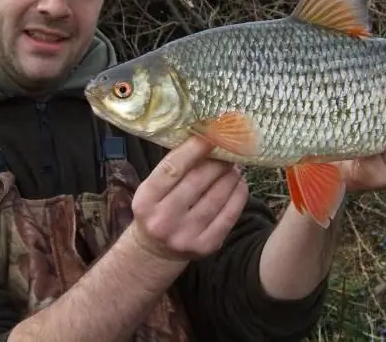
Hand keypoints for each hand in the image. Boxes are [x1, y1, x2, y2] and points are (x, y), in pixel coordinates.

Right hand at [128, 136, 248, 261]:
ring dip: (230, 176)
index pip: (172, 168)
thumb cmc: (157, 209)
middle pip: (198, 180)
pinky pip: (229, 215)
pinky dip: (238, 195)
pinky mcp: (207, 246)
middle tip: (229, 149)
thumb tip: (207, 139)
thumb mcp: (153, 189)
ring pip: (217, 197)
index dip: (194, 149)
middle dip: (217, 161)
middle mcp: (163, 220)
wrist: (157, 251)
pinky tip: (239, 184)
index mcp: (146, 200)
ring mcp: (186, 235)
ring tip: (234, 165)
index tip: (211, 135)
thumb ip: (174, 168)